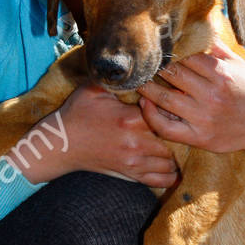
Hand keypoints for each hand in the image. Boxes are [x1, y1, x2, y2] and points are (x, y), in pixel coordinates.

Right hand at [16, 82, 179, 187]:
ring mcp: (134, 162)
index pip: (166, 113)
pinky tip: (173, 165)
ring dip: (177, 151)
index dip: (173, 107)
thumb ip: (118, 79)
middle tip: (183, 122)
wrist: (60, 144)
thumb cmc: (77, 113)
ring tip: (179, 140)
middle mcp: (136, 143)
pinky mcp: (130, 174)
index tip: (174, 101)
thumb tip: (136, 64)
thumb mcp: (95, 89)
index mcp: (130, 119)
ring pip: (171, 161)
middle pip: (174, 138)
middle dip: (179, 130)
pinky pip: (159, 180)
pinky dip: (170, 175)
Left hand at [138, 38, 244, 160]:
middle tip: (140, 61)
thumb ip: (217, 48)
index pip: (185, 56)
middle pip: (173, 75)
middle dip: (154, 67)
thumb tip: (198, 25)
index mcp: (222, 73)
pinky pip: (167, 128)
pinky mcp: (200, 138)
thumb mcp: (239, 64)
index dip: (167, 51)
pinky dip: (152, 116)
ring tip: (137, 79)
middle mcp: (212, 95)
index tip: (155, 46)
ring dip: (146, 88)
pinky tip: (145, 104)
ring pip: (164, 99)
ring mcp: (204, 118)